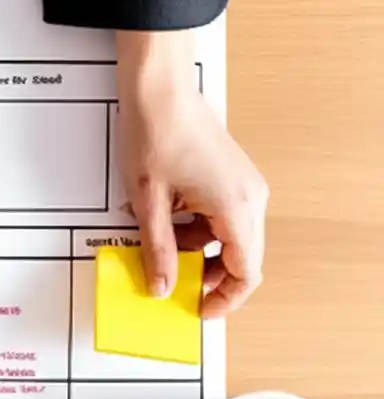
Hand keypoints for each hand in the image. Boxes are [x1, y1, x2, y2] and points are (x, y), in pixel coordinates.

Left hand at [118, 31, 268, 318]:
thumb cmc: (155, 135)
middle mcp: (250, 198)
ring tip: (157, 239)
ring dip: (195, 248)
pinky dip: (195, 226)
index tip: (197, 309)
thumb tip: (162, 286)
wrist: (159, 90)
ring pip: (227, 237)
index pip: (246, 272)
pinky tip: (165, 216)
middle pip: (240, 257)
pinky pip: (220, 215)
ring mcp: (243, 185)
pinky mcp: (231, 176)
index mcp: (237, 208)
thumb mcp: (148, 203)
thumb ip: (158, 250)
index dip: (224, 299)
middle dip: (204, 273)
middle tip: (169, 280)